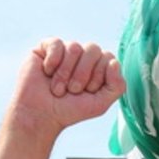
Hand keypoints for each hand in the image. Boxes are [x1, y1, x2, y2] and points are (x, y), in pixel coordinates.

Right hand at [9, 38, 123, 137]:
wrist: (41, 115)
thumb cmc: (70, 110)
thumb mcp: (100, 104)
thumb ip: (117, 86)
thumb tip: (114, 62)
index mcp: (98, 66)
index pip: (108, 58)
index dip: (98, 76)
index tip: (86, 92)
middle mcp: (82, 56)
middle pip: (93, 49)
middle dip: (82, 74)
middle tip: (71, 90)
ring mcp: (65, 51)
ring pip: (74, 48)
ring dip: (65, 73)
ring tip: (57, 88)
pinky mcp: (45, 47)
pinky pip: (56, 43)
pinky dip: (53, 61)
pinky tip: (47, 73)